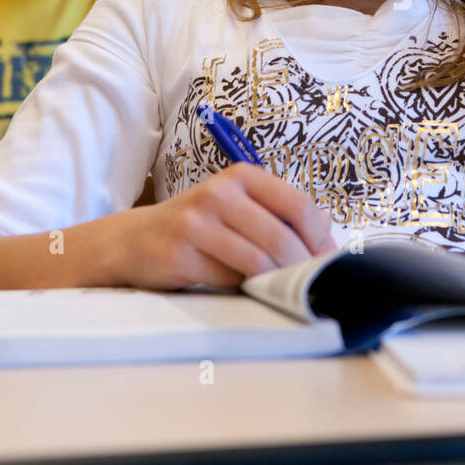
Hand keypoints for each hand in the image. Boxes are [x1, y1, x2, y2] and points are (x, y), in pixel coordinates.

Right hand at [115, 162, 339, 290]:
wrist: (135, 240)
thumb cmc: (199, 226)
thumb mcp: (238, 206)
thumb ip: (277, 215)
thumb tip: (328, 236)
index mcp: (242, 176)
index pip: (299, 205)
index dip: (320, 238)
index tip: (326, 259)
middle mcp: (219, 193)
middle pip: (280, 237)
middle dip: (301, 267)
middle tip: (308, 284)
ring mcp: (196, 222)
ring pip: (257, 261)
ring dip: (275, 281)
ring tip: (280, 288)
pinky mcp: (179, 253)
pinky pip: (228, 279)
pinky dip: (245, 288)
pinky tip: (246, 288)